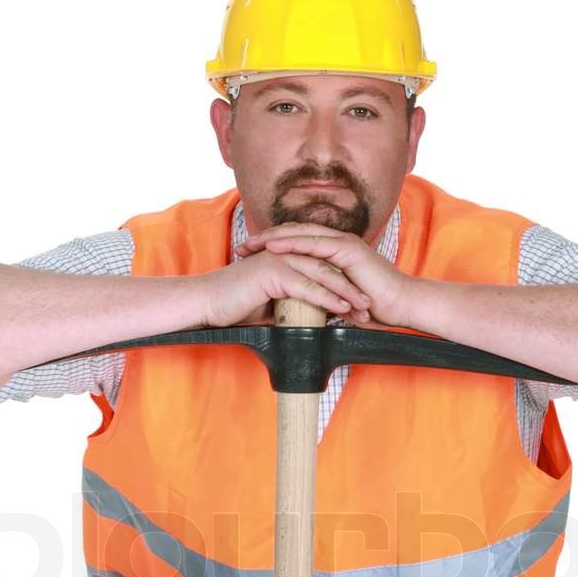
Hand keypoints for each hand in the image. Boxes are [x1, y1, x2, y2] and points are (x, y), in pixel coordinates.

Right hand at [200, 246, 374, 329]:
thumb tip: (308, 322)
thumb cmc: (232, 308)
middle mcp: (285, 254)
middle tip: (371, 305)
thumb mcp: (268, 307)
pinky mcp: (273, 272)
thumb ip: (289, 307)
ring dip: (345, 292)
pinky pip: (307, 286)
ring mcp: (280, 260)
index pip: (322, 269)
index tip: (360, 304)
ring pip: (321, 274)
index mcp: (286, 258)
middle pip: (327, 268)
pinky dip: (326, 297)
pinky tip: (341, 308)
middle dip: (351, 287)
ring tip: (363, 308)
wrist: (207, 306)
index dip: (343, 286)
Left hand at [233, 224, 412, 326]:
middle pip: (293, 234)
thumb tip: (304, 311)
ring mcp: (342, 243)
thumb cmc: (375, 307)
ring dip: (273, 238)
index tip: (248, 257)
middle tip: (241, 247)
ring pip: (300, 235)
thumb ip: (322, 298)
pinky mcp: (348, 251)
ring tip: (250, 244)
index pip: (297, 244)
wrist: (402, 305)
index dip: (271, 248)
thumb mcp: (339, 300)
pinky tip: (273, 247)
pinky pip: (315, 244)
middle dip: (264, 239)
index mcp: (333, 252)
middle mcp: (336, 242)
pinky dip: (293, 244)